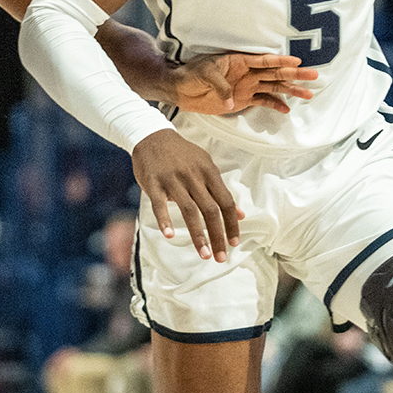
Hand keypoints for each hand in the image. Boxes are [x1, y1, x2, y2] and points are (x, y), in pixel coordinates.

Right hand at [132, 129, 240, 261]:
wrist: (152, 135)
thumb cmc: (182, 155)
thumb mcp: (205, 167)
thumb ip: (221, 191)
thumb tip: (241, 214)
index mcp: (209, 172)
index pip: (225, 202)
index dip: (232, 223)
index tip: (235, 243)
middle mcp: (193, 176)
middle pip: (210, 210)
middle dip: (218, 236)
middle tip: (221, 257)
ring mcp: (173, 179)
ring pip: (189, 210)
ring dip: (198, 235)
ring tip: (204, 254)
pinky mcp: (154, 182)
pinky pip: (159, 204)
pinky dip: (165, 220)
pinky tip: (169, 235)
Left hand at [173, 52, 318, 114]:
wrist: (181, 89)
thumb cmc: (192, 74)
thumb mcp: (206, 74)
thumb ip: (221, 86)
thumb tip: (232, 100)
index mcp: (240, 62)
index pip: (265, 61)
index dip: (281, 62)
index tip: (298, 62)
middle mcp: (248, 73)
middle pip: (276, 74)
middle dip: (295, 76)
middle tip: (314, 76)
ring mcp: (247, 87)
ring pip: (274, 88)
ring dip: (291, 91)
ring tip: (308, 95)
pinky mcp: (243, 100)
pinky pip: (263, 102)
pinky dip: (275, 105)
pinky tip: (287, 110)